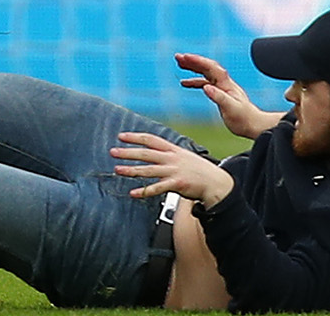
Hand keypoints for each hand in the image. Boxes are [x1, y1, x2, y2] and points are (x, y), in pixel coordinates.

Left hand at [112, 132, 235, 204]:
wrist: (216, 183)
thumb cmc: (199, 170)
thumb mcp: (184, 156)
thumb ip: (169, 153)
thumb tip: (155, 151)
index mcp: (173, 150)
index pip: (151, 139)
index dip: (135, 137)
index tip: (121, 136)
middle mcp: (172, 158)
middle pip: (146, 153)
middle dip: (128, 152)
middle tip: (113, 152)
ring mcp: (174, 171)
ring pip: (148, 170)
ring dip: (131, 170)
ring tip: (117, 170)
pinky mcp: (177, 184)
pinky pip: (157, 188)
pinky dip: (144, 191)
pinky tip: (133, 192)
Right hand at [177, 53, 282, 139]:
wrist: (253, 125)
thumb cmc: (244, 118)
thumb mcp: (231, 109)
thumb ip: (218, 97)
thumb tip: (205, 87)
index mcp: (226, 84)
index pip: (211, 68)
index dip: (198, 61)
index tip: (185, 57)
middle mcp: (224, 83)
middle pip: (207, 67)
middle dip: (193, 61)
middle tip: (178, 57)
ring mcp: (222, 87)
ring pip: (205, 73)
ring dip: (193, 67)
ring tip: (180, 63)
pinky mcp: (219, 94)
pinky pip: (204, 83)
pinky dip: (194, 81)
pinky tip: (185, 82)